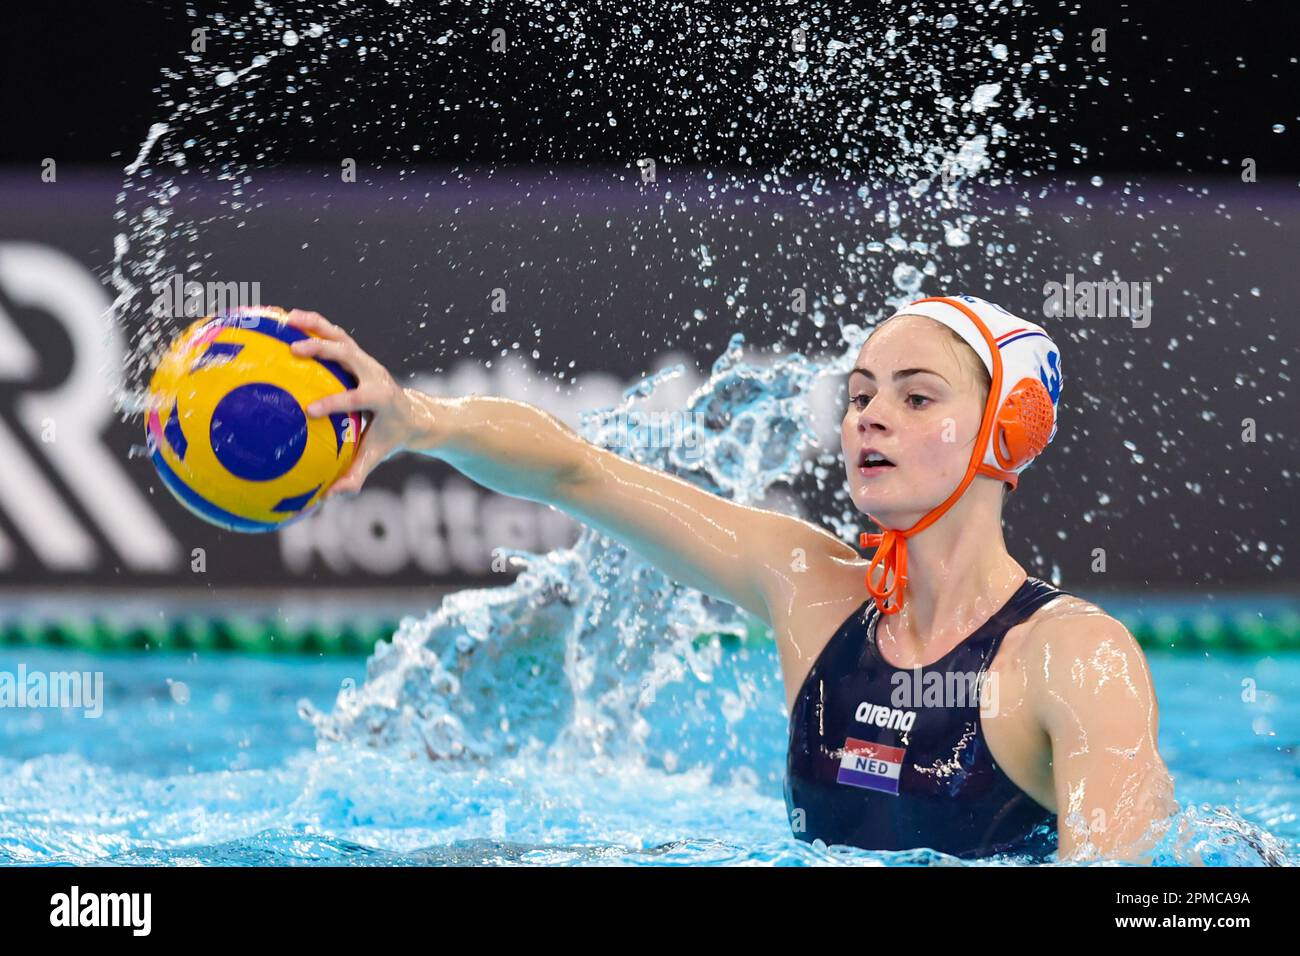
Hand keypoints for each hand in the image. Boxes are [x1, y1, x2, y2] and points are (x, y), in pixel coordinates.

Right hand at [285, 309, 418, 499]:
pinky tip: (286, 319)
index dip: (334, 402)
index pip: (356, 398)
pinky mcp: (357, 354)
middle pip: (348, 355)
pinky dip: (313, 325)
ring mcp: (365, 361)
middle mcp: (374, 374)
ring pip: (340, 336)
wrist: (413, 414)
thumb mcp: (376, 455)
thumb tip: (330, 495)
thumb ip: (356, 474)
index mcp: (380, 398)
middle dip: (323, 351)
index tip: (309, 410)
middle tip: (294, 351)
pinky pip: (334, 335)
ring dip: (315, 326)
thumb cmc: (391, 437)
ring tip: (287, 318)